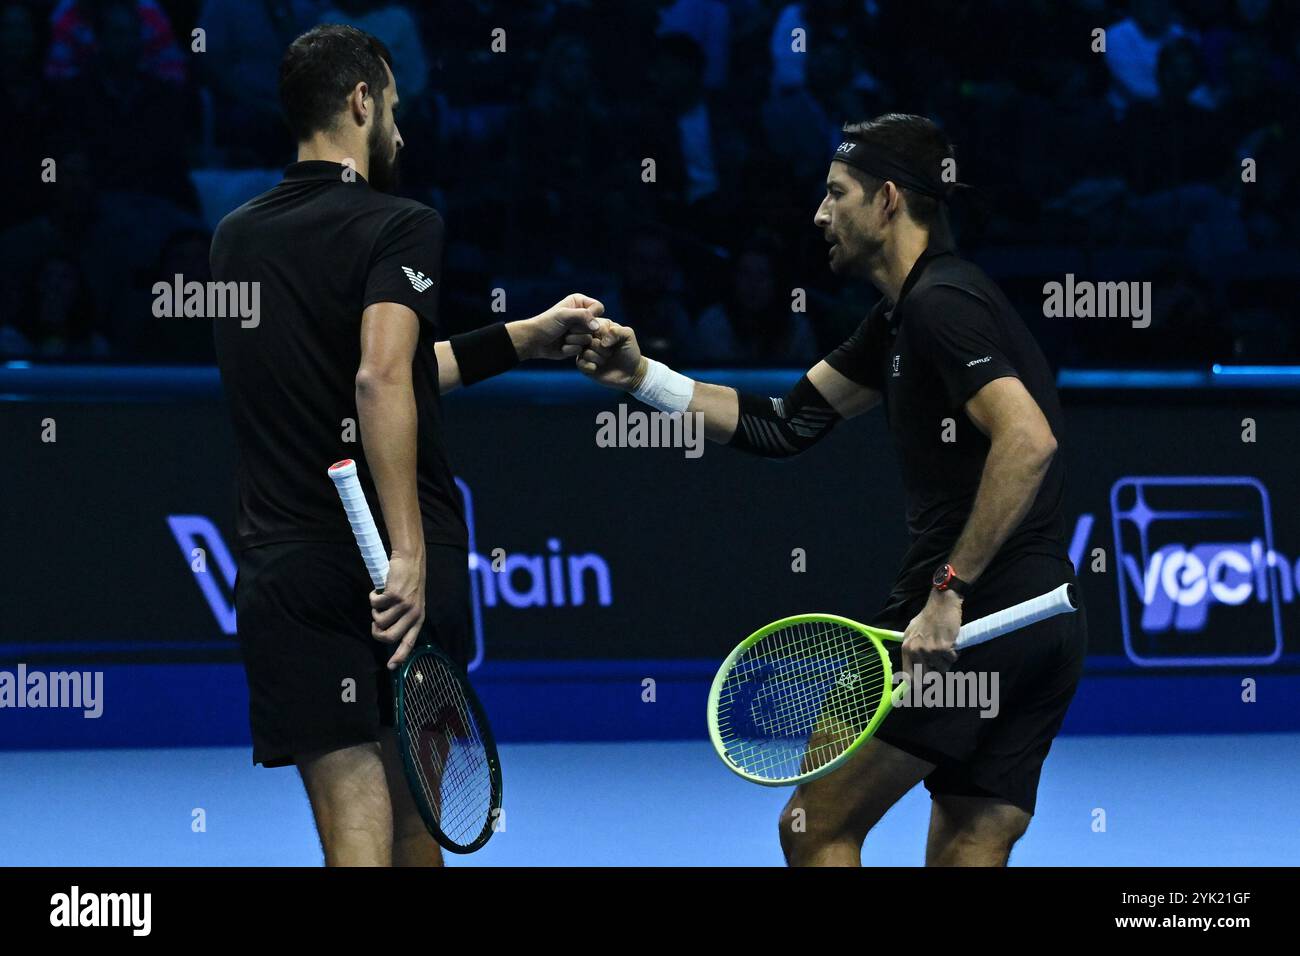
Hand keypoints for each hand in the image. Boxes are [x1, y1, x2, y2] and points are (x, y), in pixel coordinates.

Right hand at [370, 551, 425, 670]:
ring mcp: (404, 605)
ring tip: (379, 601)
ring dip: (374, 611)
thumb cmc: (409, 583)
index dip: (399, 656)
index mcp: (418, 619)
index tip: (390, 667)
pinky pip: (375, 604)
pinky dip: (372, 597)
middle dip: (376, 633)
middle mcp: (413, 614)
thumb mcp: (412, 603)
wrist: (411, 560)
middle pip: (389, 636)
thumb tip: (386, 633)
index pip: (409, 643)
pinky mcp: (395, 595)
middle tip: (374, 624)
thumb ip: (404, 618)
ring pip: (379, 620)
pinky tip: (377, 590)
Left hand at [513, 293, 604, 360]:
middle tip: (565, 328)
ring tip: (563, 337)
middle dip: (578, 330)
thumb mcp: (563, 315)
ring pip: (590, 339)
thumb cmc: (546, 323)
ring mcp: (582, 332)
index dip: (591, 315)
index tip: (575, 317)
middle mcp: (583, 317)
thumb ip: (583, 316)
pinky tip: (562, 345)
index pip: (598, 308)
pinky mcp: (579, 345)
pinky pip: (582, 349)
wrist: (534, 341)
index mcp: (580, 303)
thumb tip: (597, 326)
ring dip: (573, 340)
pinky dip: (570, 348)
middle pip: (595, 326)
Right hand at [576, 321, 645, 390]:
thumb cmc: (629, 351)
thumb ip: (617, 331)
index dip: (603, 334)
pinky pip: (581, 363)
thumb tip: (602, 342)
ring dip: (599, 358)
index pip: (590, 324)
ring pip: (585, 352)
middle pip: (585, 338)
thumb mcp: (628, 336)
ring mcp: (584, 350)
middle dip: (601, 348)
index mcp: (598, 326)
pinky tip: (598, 368)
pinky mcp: (582, 364)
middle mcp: (588, 337)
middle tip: (610, 352)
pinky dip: (591, 367)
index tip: (613, 341)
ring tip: (606, 359)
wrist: (630, 372)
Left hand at [900, 589, 961, 676]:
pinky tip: (951, 643)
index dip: (916, 684)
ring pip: (942, 669)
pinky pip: (952, 660)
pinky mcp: (943, 648)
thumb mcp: (911, 632)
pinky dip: (954, 654)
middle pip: (925, 678)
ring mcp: (929, 650)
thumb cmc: (927, 617)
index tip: (923, 687)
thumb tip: (913, 670)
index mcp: (906, 648)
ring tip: (945, 648)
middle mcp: (916, 652)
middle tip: (939, 666)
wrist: (941, 603)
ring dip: (946, 661)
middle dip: (934, 675)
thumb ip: (911, 649)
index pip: (908, 676)